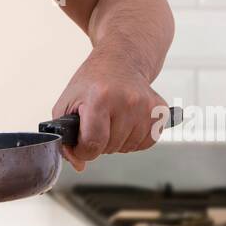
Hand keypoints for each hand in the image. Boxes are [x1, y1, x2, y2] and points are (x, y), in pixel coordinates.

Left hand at [50, 51, 167, 171]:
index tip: (81, 144)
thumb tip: (79, 163)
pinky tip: (128, 122)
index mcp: (100, 98)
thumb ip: (65, 136)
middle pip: (110, 147)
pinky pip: (147, 143)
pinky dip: (134, 139)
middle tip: (98, 122)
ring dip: (117, 141)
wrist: (120, 61)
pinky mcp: (160, 111)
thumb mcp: (67, 103)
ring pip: (128, 148)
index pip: (93, 143)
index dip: (83, 150)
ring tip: (113, 119)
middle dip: (100, 142)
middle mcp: (126, 101)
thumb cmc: (92, 82)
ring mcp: (146, 107)